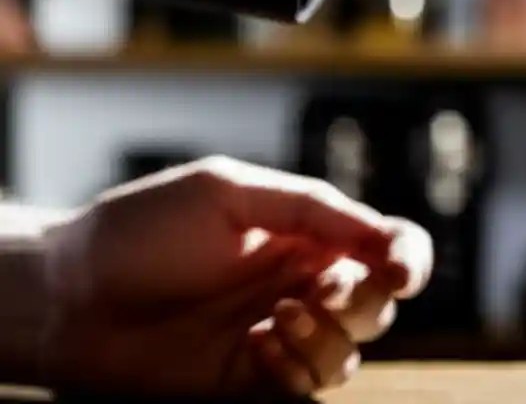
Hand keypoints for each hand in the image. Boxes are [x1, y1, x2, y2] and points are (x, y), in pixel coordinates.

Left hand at [36, 157, 431, 395]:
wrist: (66, 294)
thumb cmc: (141, 229)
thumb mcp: (230, 192)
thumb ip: (311, 207)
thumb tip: (382, 233)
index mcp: (305, 234)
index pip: (387, 247)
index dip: (408, 258)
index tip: (398, 269)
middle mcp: (300, 284)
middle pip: (378, 304)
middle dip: (360, 301)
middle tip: (313, 294)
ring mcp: (278, 336)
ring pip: (349, 353)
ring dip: (325, 340)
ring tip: (272, 323)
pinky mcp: (250, 382)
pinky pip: (306, 388)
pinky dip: (297, 371)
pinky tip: (256, 349)